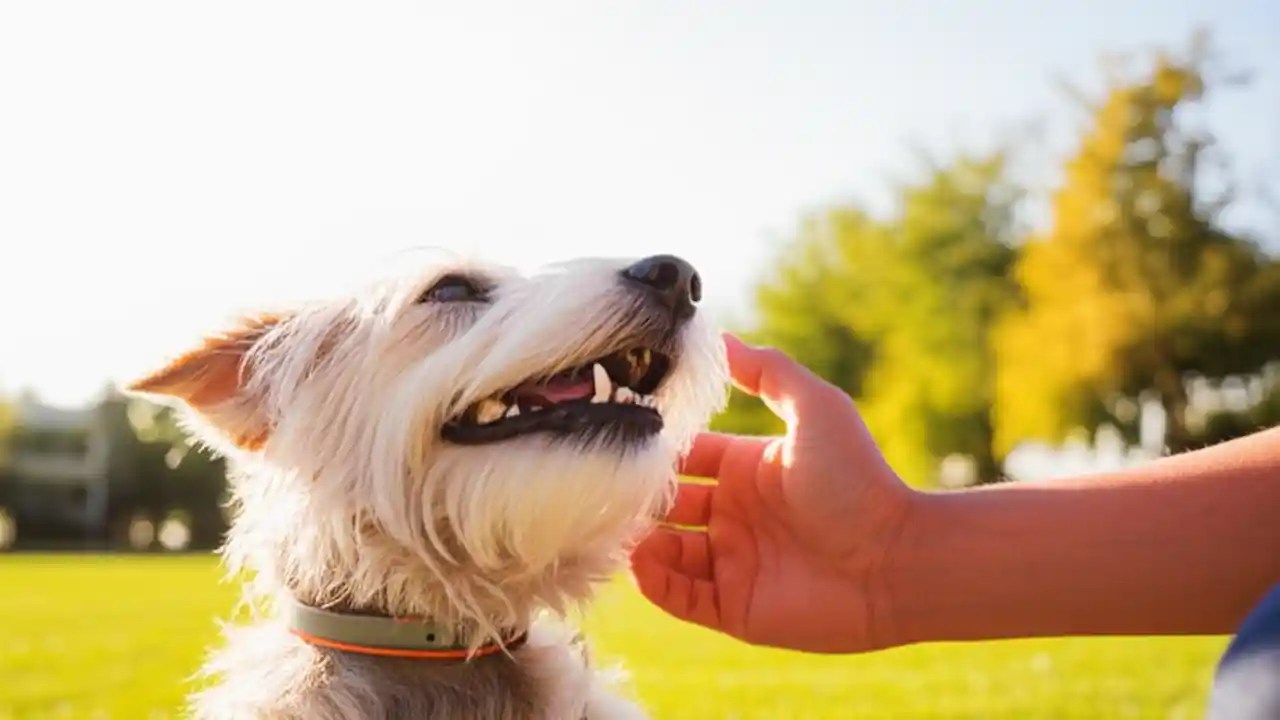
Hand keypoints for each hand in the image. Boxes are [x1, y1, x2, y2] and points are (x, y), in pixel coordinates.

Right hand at [630, 334, 915, 652]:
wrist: (896, 560)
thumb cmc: (859, 480)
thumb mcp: (815, 407)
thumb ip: (768, 371)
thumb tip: (719, 337)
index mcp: (747, 469)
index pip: (684, 457)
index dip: (654, 451)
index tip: (614, 438)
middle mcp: (735, 515)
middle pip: (666, 505)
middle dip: (635, 498)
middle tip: (599, 488)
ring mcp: (733, 562)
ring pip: (664, 552)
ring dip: (637, 541)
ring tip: (613, 529)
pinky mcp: (735, 608)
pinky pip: (679, 596)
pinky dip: (654, 582)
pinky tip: (641, 562)